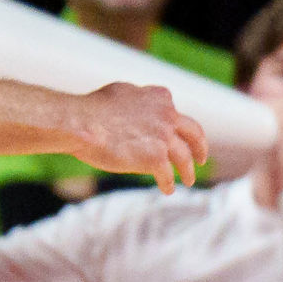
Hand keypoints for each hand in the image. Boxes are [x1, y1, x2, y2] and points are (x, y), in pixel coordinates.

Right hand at [70, 83, 211, 189]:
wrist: (81, 123)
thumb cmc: (92, 109)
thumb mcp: (122, 92)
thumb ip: (137, 101)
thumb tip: (138, 108)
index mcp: (160, 98)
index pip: (174, 114)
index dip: (175, 126)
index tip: (176, 135)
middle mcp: (168, 115)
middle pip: (194, 133)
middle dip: (200, 146)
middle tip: (201, 158)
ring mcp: (164, 137)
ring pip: (184, 157)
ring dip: (188, 171)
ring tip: (188, 181)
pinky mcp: (155, 158)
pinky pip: (167, 175)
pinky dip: (168, 183)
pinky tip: (167, 189)